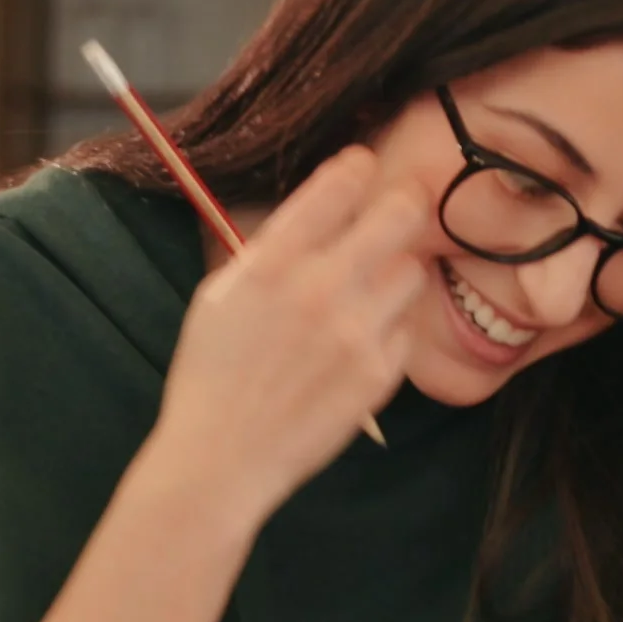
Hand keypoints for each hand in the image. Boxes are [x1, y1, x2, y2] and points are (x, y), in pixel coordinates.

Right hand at [141, 146, 427, 523]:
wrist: (222, 456)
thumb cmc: (211, 373)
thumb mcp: (220, 295)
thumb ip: (269, 250)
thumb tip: (315, 209)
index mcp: (272, 262)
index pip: (338, 186)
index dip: (357, 167)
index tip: (362, 165)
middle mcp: (320, 289)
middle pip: (400, 216)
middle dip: (402, 204)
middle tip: (399, 209)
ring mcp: (357, 333)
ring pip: (411, 272)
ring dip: (395, 271)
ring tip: (369, 288)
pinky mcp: (380, 374)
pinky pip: (405, 329)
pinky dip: (389, 328)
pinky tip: (359, 341)